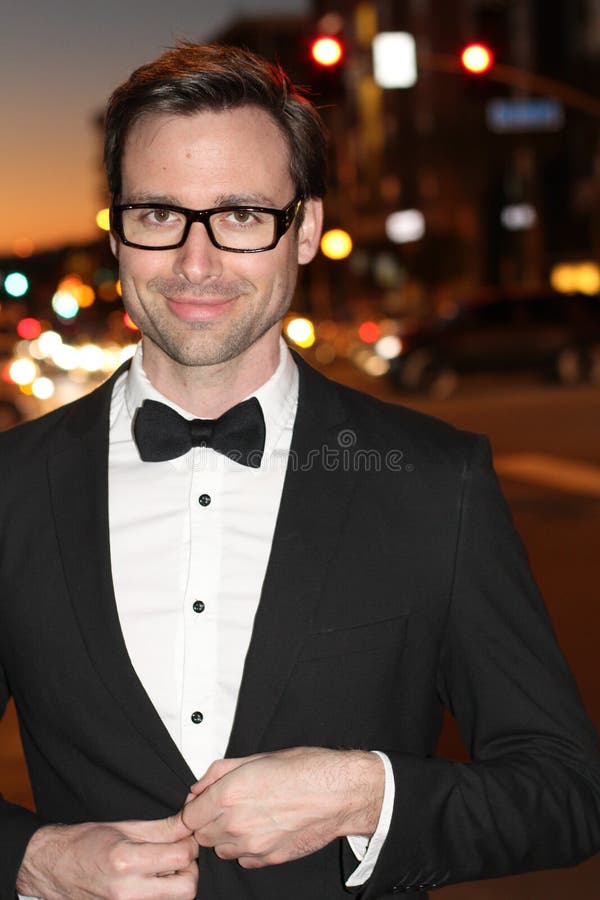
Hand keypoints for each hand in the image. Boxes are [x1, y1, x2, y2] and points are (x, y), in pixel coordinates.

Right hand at [16, 814, 198, 899]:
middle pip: (186, 889)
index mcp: (126, 861)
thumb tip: (190, 824)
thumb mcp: (126, 827)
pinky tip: (150, 879)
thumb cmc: (86, 843)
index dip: (189, 844)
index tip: (184, 837)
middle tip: (177, 855)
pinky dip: (161, 893)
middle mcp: (127, 892)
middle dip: (189, 869)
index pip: (182, 858)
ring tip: (160, 866)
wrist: (55, 867)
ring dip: (176, 883)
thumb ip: (163, 828)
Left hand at [182, 746, 383, 868]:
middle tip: (227, 807)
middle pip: (201, 836)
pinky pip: (244, 859)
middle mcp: (236, 823)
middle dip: (208, 822)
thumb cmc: (304, 769)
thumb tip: (199, 786)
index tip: (197, 808)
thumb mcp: (257, 757)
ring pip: (221, 850)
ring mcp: (252, 845)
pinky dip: (246, 849)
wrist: (338, 792)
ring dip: (226, 837)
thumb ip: (219, 772)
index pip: (188, 816)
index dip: (192, 810)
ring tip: (248, 817)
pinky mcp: (269, 859)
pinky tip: (262, 829)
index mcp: (229, 794)